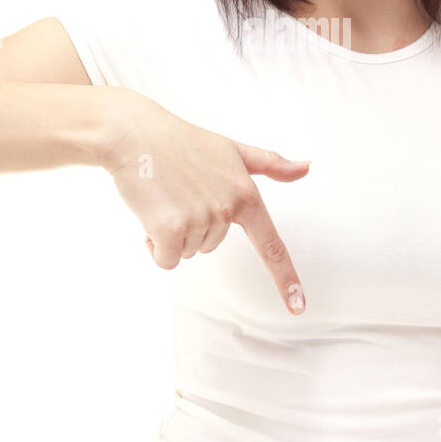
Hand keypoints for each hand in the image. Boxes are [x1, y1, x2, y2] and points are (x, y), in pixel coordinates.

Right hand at [101, 93, 310, 314]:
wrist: (134, 134)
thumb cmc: (181, 141)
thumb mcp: (231, 149)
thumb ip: (269, 164)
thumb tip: (306, 167)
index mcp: (246, 194)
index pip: (271, 245)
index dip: (286, 279)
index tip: (299, 307)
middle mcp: (226, 210)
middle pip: (212, 245)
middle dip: (193, 226)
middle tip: (180, 192)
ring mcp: (199, 220)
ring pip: (188, 252)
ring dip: (173, 233)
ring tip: (164, 197)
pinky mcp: (170, 230)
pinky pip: (166, 259)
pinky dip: (154, 245)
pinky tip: (150, 213)